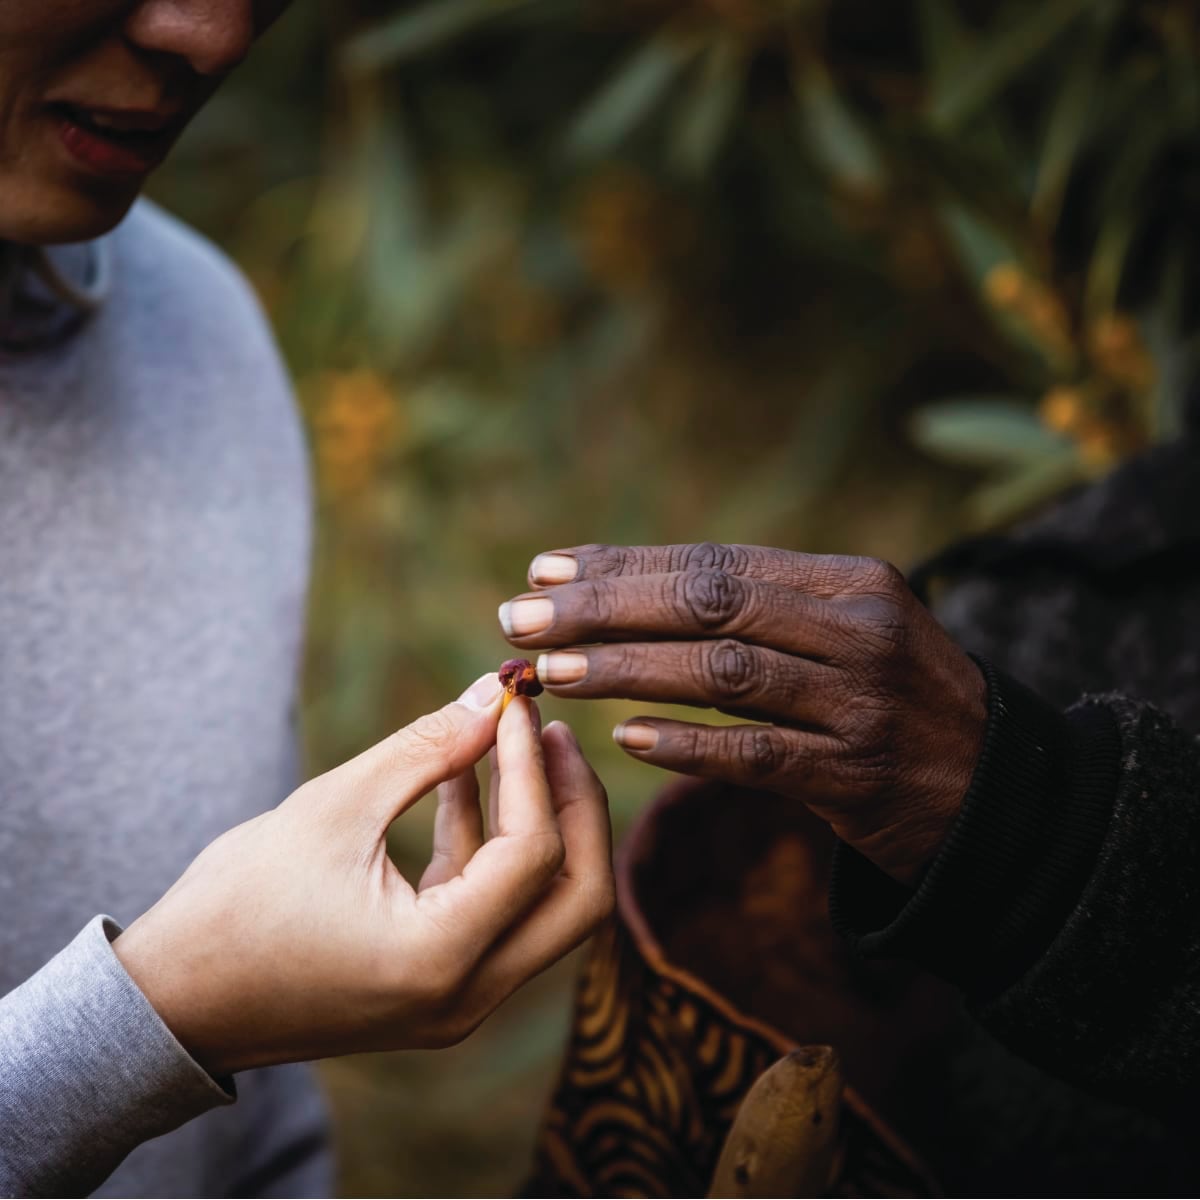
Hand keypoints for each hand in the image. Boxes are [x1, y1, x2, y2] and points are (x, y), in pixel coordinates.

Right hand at [113, 675, 612, 1076]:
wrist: (174, 999)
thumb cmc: (237, 904)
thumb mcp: (335, 807)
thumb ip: (426, 748)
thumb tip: (495, 694)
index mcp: (440, 959)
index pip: (533, 851)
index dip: (530, 766)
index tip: (515, 704)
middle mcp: (466, 996)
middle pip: (578, 896)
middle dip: (577, 806)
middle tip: (553, 733)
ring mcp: (458, 1001)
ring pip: (546, 908)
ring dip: (540, 822)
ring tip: (515, 740)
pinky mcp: (438, 985)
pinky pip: (495, 911)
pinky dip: (492, 848)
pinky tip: (463, 781)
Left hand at [499, 543, 986, 884]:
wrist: (996, 791)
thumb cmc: (889, 698)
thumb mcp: (841, 630)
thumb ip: (754, 608)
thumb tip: (620, 587)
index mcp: (849, 581)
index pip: (715, 562)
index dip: (623, 567)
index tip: (542, 571)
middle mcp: (860, 630)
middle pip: (710, 605)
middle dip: (605, 609)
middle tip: (519, 617)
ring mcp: (860, 704)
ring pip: (723, 675)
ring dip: (627, 671)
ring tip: (549, 670)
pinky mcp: (857, 777)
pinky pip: (757, 757)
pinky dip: (688, 747)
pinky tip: (623, 741)